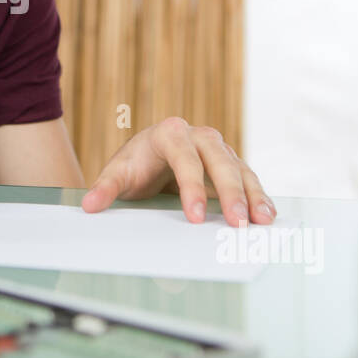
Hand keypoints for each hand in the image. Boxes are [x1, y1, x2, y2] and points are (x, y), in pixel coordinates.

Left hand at [80, 116, 273, 225]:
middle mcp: (199, 136)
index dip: (192, 187)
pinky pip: (247, 178)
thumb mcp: (117, 175)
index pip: (185, 159)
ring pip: (239, 169)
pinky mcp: (230, 164)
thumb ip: (105, 189)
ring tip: (261, 221)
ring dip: (252, 195)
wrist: (148, 157)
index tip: (195, 217)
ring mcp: (218, 149)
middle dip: (231, 193)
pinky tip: (267, 214)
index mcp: (169, 133)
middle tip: (237, 224)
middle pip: (219, 161)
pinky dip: (258, 195)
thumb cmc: (134, 164)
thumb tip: (90, 206)